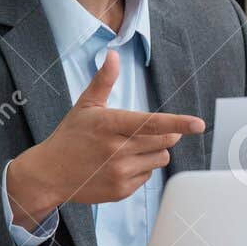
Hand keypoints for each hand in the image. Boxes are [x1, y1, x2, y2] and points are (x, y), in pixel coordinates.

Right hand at [5, 50, 203, 228]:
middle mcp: (116, 150)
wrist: (48, 173)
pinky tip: (120, 165)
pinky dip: (142, 169)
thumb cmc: (70, 136)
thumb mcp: (85, 105)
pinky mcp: (121, 190)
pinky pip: (148, 176)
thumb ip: (104, 81)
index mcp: (110, 125)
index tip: (198, 124)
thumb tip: (113, 55)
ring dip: (154, 152)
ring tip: (129, 148)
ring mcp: (119, 172)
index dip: (177, 123)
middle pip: (164, 141)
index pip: (151, 123)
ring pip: (160, 159)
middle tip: (146, 131)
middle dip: (166, 134)